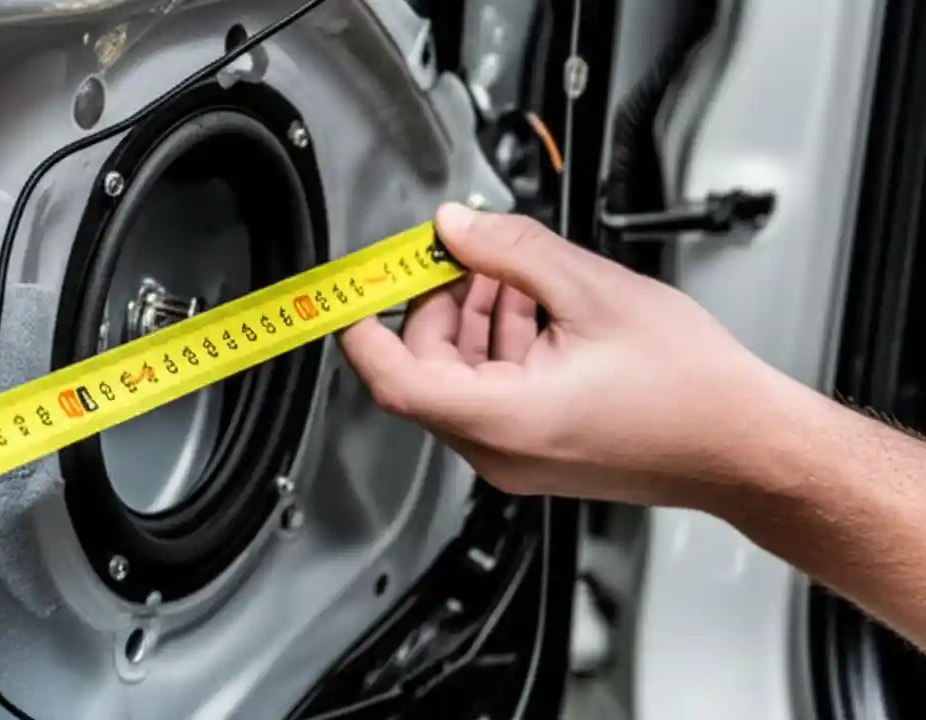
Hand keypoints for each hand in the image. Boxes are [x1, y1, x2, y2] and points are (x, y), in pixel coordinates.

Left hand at [340, 203, 798, 508]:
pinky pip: (491, 391)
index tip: (356, 290)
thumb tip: (457, 226)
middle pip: (425, 369)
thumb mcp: (592, 292)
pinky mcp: (536, 450)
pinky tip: (531, 303)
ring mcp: (517, 455)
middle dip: (436, 303)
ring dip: (472, 318)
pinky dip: (499, 344)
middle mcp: (500, 450)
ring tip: (510, 271)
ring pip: (458, 377)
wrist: (745, 444)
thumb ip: (511, 252)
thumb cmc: (691, 389)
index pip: (395, 379)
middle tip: (463, 253)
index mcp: (504, 419)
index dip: (364, 329)